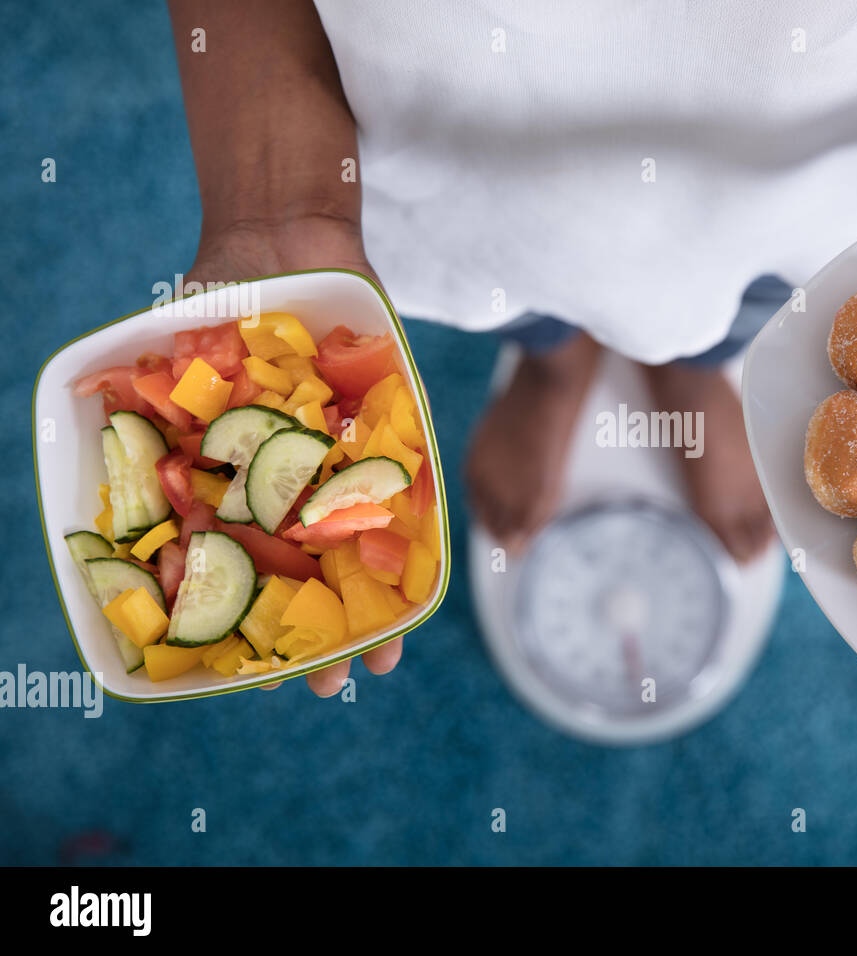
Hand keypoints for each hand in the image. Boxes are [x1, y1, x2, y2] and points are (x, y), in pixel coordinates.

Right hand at [184, 215, 404, 696]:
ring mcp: (342, 460)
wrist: (285, 238)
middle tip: (326, 688)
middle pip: (303, 574)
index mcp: (232, 481)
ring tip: (383, 659)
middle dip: (313, 634)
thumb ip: (142, 386)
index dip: (240, 622)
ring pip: (358, 548)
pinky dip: (414, 532)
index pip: (233, 566)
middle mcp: (289, 480)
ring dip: (371, 604)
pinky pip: (404, 490)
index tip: (251, 677)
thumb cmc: (218, 296)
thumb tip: (77, 398)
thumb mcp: (174, 348)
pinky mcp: (389, 433)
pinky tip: (425, 582)